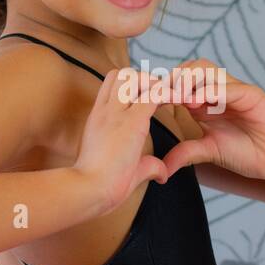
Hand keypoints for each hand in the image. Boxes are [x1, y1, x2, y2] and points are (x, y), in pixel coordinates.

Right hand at [72, 67, 170, 213]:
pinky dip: (168, 95)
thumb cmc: (99, 186)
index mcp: (99, 119)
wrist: (87, 191)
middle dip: (144, 80)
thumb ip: (146, 165)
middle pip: (122, 73)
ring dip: (153, 84)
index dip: (133, 86)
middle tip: (160, 99)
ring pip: (134, 76)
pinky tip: (178, 103)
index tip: (149, 100)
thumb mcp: (125, 169)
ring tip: (167, 101)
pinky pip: (153, 94)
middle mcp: (105, 111)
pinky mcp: (131, 122)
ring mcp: (116, 114)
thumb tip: (161, 173)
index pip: (112, 85)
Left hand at [160, 59, 264, 181]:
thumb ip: (186, 153)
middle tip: (161, 97)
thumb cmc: (247, 153)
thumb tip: (162, 168)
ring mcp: (235, 90)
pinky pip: (229, 86)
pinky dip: (212, 91)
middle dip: (174, 79)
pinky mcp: (252, 95)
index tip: (148, 102)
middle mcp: (218, 91)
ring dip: (190, 80)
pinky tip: (199, 103)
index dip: (164, 89)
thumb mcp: (209, 151)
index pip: (180, 82)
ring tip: (179, 98)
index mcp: (205, 100)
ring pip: (207, 70)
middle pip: (190, 68)